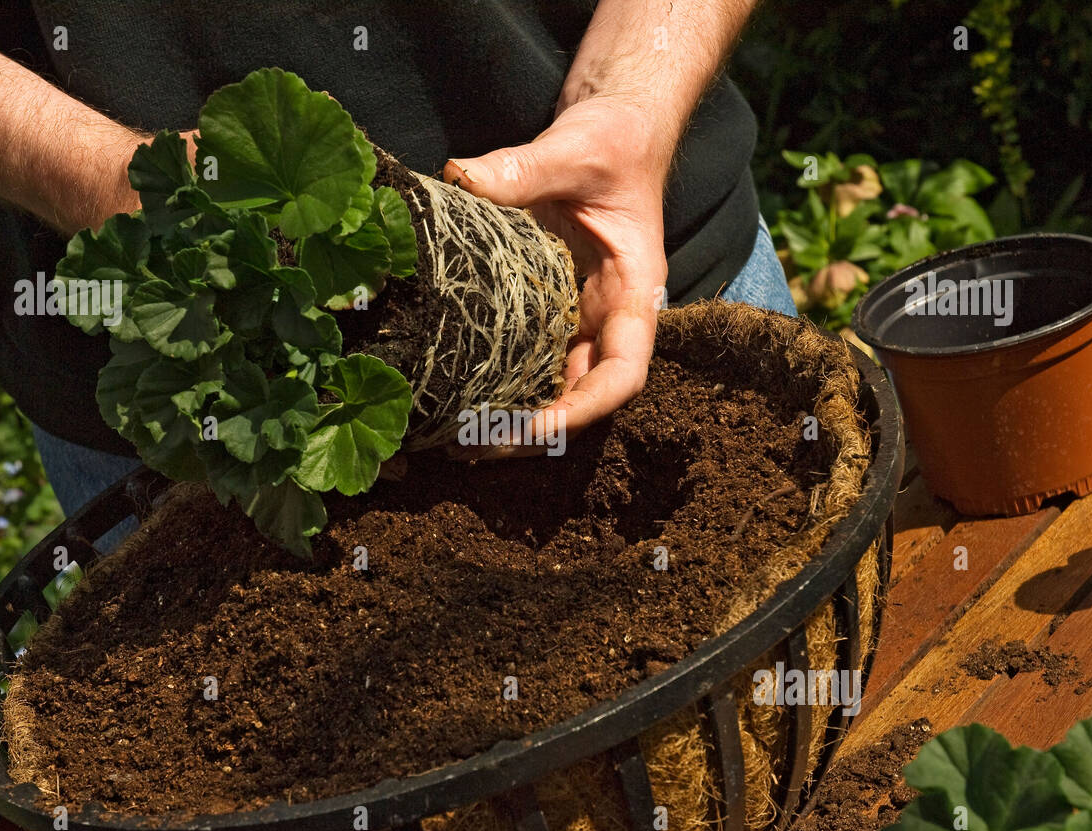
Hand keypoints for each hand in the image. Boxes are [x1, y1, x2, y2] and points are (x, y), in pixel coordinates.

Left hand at [444, 93, 669, 455]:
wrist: (615, 124)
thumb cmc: (612, 139)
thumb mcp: (574, 148)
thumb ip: (524, 167)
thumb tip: (459, 178)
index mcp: (634, 291)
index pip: (622, 372)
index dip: (584, 408)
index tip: (537, 428)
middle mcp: (609, 315)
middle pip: (581, 395)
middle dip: (535, 429)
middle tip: (475, 445)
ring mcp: (577, 315)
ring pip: (552, 385)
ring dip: (513, 416)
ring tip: (459, 438)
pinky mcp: (547, 305)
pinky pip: (526, 356)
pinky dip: (498, 382)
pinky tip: (457, 398)